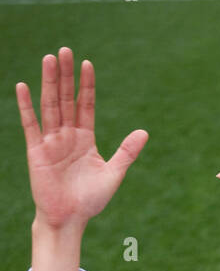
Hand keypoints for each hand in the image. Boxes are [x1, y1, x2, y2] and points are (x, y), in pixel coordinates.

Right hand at [17, 48, 147, 231]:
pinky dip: (26, 106)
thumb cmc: (90, 200)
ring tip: (49, 59)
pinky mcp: (37, 152)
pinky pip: (31, 125)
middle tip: (65, 50)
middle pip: (65, 99)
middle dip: (65, 75)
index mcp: (85, 139)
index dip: (86, 85)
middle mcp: (67, 136)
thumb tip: (145, 132)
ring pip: (50, 106)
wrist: (70, 220)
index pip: (85, 105)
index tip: (87, 64)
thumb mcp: (113, 174)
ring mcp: (51, 142)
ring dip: (48, 82)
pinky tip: (23, 86)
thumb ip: (127, 152)